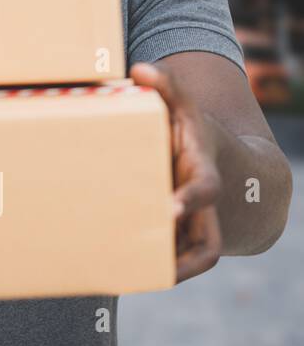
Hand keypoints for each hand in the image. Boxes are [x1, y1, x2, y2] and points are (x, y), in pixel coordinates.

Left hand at [131, 62, 222, 282]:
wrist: (229, 165)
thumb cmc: (196, 133)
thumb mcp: (185, 107)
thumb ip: (168, 86)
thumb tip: (139, 69)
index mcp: (203, 173)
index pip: (206, 190)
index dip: (191, 199)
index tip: (172, 206)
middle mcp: (204, 207)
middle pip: (206, 243)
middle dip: (182, 258)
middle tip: (145, 264)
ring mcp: (197, 225)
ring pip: (190, 260)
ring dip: (165, 271)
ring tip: (123, 277)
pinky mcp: (185, 237)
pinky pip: (177, 262)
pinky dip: (156, 269)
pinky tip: (117, 272)